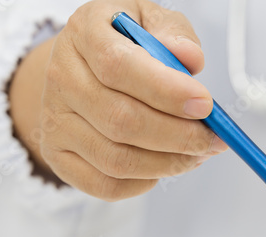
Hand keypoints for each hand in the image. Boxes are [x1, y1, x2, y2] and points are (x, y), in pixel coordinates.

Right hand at [8, 0, 227, 199]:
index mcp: (83, 33)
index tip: (204, 104)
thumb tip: (189, 59)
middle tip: (210, 139)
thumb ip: (173, 33)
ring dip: (167, 163)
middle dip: (177, 136)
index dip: (167, 91)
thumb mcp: (150, 21)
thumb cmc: (123, 44)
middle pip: (120, 120)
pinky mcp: (59, 156)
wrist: (83, 67)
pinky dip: (143, 183)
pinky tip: (163, 167)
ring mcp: (55, 121)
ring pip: (116, 159)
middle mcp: (62, 77)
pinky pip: (105, 185)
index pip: (118, 66)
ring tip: (195, 154)